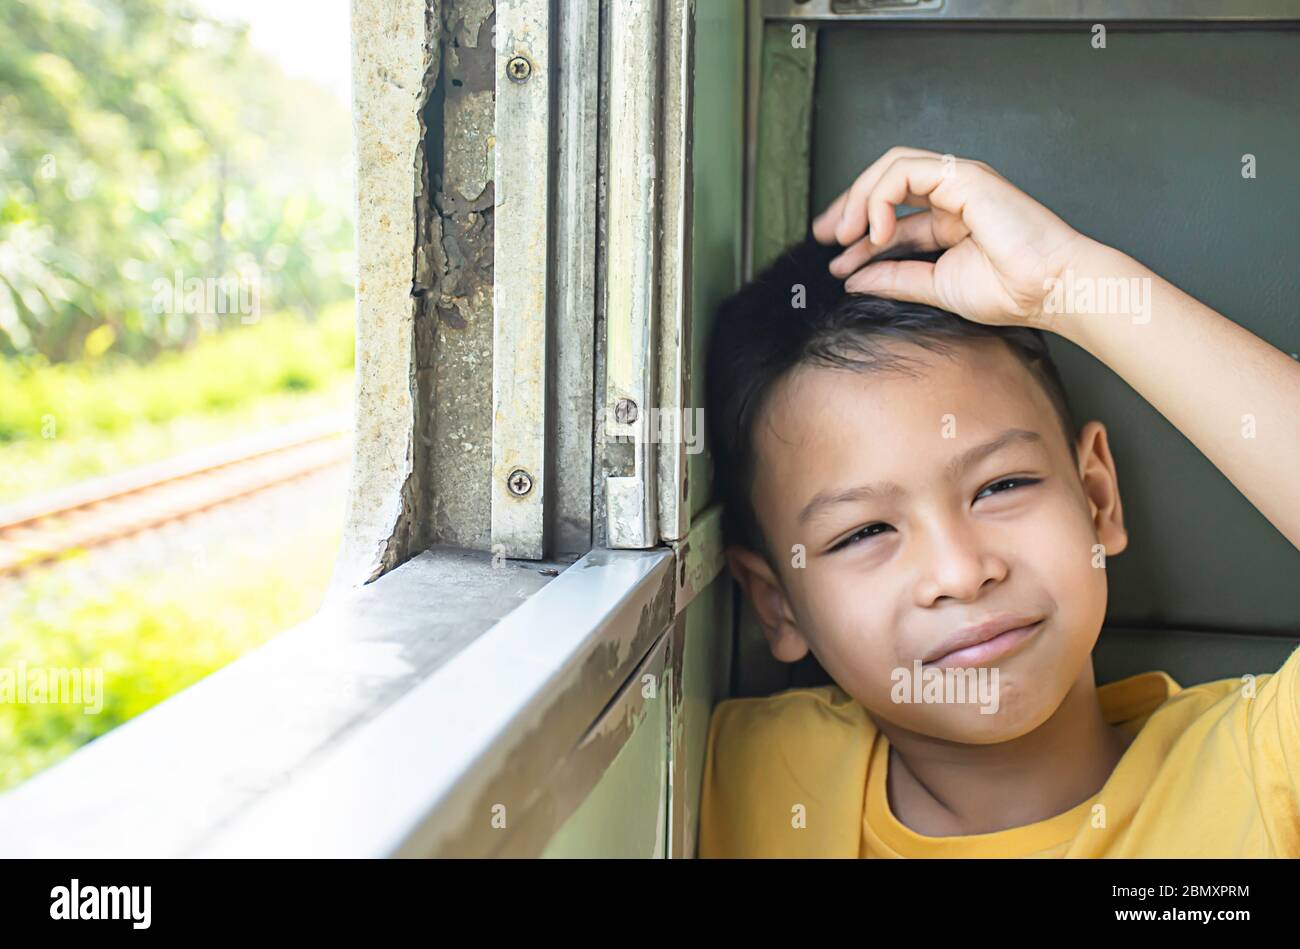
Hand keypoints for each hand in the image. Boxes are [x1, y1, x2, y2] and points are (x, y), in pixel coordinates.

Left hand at [812, 147, 1090, 327]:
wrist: (1049, 289)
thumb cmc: (1011, 289)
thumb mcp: (935, 286)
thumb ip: (895, 278)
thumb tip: (854, 278)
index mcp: (948, 218)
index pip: (891, 213)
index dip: (857, 232)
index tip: (834, 258)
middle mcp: (952, 194)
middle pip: (885, 182)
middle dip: (849, 206)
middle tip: (825, 238)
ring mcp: (959, 181)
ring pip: (891, 167)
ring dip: (859, 198)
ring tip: (844, 235)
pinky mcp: (964, 176)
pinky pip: (906, 171)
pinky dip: (881, 197)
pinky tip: (876, 230)